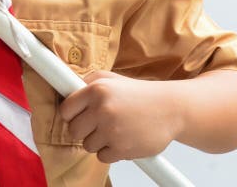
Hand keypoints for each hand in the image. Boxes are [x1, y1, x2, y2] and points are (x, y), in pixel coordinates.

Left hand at [59, 71, 179, 163]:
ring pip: (87, 145)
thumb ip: (87, 82)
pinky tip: (121, 140)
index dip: (70, 115)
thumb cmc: (140, 94)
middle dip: (83, 130)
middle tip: (96, 125)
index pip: (65, 110)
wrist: (171, 108)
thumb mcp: (110, 78)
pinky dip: (110, 152)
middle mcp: (102, 109)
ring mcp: (112, 130)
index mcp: (96, 89)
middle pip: (73, 130)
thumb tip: (64, 89)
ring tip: (112, 131)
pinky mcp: (122, 148)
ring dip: (97, 141)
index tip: (75, 116)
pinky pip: (102, 157)